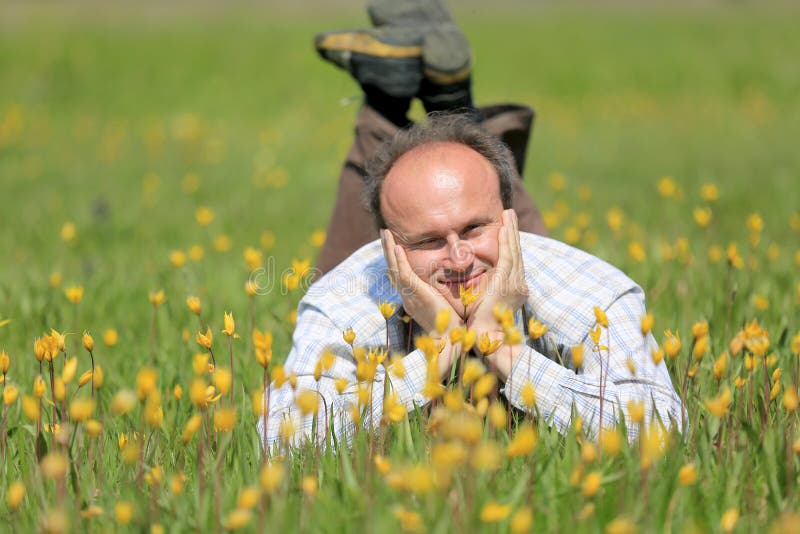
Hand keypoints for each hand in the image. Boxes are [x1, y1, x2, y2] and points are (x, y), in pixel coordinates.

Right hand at [380, 229, 460, 334]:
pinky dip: (400, 260)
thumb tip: (443, 289)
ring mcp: (409, 295)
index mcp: (411, 298)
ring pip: (395, 268)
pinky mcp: (416, 294)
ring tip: (385, 233)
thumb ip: (438, 296)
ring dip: (389, 249)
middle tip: (384, 233)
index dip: (395, 259)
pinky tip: (397, 247)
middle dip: (388, 250)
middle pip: (393, 268)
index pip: (400, 275)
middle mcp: (406, 295)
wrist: (447, 340)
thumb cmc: (448, 326)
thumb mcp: (440, 306)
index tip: (393, 245)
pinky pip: (405, 274)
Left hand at [466, 209, 528, 334]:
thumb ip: (487, 289)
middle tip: (510, 213)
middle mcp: (519, 285)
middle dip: (513, 231)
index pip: (513, 261)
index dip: (511, 242)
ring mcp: (515, 284)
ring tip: (508, 214)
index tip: (507, 227)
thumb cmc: (482, 326)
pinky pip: (507, 257)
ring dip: (511, 231)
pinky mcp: (506, 283)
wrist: (487, 338)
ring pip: (513, 252)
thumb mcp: (487, 303)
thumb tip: (479, 281)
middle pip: (516, 252)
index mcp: (516, 289)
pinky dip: (506, 242)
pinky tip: (504, 228)